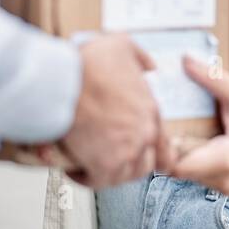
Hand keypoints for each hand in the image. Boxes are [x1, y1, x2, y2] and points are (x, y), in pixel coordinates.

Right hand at [55, 34, 173, 188]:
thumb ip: (141, 58)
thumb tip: (149, 66)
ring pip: (124, 177)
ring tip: (95, 165)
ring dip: (110, 173)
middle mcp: (143, 135)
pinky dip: (86, 178)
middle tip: (114, 159)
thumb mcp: (123, 46)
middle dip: (131, 164)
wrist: (62, 81)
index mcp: (151, 110)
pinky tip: (75, 170)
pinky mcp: (102, 166)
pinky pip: (98, 182)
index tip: (148, 157)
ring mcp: (125, 153)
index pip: (166, 145)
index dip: (157, 153)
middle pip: (146, 165)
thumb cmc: (88, 64)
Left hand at [164, 54, 228, 195]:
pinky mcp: (225, 187)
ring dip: (180, 153)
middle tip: (166, 121)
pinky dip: (192, 158)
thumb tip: (185, 60)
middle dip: (170, 146)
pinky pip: (197, 175)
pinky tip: (196, 137)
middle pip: (178, 169)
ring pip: (186, 173)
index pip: (178, 166)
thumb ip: (212, 78)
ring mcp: (225, 187)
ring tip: (181, 127)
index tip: (162, 125)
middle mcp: (225, 179)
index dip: (165, 147)